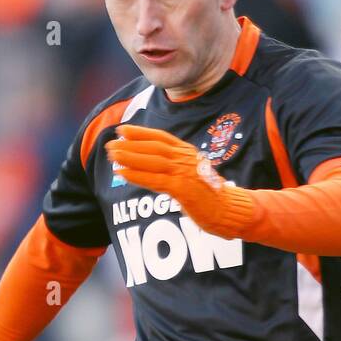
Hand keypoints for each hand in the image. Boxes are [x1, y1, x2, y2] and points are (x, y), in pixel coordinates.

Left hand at [105, 124, 254, 237]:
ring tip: (112, 155)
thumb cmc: (211, 196)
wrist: (230, 210)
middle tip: (110, 143)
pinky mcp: (182, 189)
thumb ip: (176, 168)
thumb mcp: (193, 174)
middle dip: (130, 144)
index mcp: (188, 153)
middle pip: (153, 147)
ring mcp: (184, 172)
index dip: (140, 133)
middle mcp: (186, 158)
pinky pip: (154, 180)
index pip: (161, 138)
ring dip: (129, 157)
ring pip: (151, 161)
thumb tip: (155, 167)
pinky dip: (136, 175)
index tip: (123, 130)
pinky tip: (122, 173)